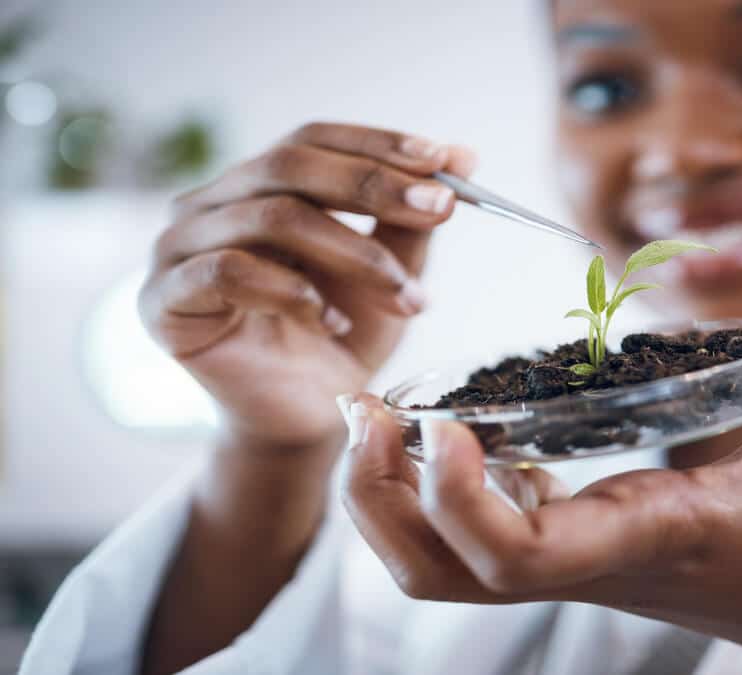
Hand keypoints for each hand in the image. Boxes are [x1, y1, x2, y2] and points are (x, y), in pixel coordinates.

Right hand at [139, 123, 475, 450]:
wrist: (304, 421)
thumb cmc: (341, 339)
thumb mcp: (389, 272)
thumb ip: (410, 219)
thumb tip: (459, 157)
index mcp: (258, 185)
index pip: (313, 138)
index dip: (378, 144)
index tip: (445, 161)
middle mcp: (210, 204)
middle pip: (291, 164)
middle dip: (376, 185)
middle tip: (440, 209)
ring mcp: (178, 248)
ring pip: (271, 216)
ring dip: (355, 253)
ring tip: (407, 298)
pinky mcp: (163, 300)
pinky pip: (228, 271)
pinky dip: (293, 292)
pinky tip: (333, 321)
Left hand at [340, 230, 741, 654]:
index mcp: (647, 531)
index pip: (519, 557)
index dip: (457, 499)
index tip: (437, 421)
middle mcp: (593, 560)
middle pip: (441, 575)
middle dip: (380, 500)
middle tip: (366, 409)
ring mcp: (577, 565)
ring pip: (443, 572)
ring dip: (390, 502)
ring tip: (381, 416)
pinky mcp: (577, 553)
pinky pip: (476, 544)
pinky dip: (435, 492)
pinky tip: (448, 429)